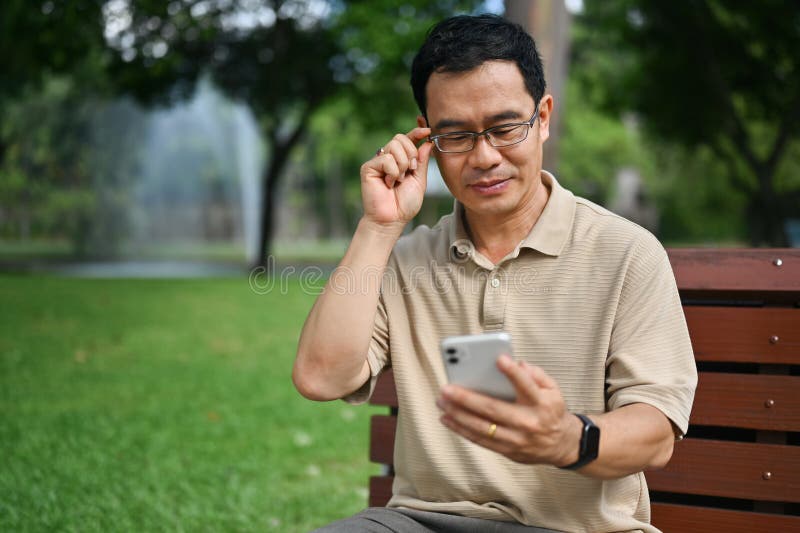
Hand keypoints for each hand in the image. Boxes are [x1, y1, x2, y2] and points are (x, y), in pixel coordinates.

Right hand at [360, 127, 432, 228]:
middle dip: (411, 153)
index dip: (417, 132)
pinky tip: (388, 183)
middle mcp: (388, 158)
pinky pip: (386, 158)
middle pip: (400, 138)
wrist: (392, 219)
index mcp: (401, 160)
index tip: (427, 130)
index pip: (408, 139)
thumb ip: (421, 161)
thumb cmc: (404, 204)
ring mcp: (377, 162)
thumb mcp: (419, 180)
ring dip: (402, 165)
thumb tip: (427, 142)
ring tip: (398, 180)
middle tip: (410, 170)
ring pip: (394, 146)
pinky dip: (392, 172)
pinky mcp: (368, 167)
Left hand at [436, 355, 580, 465]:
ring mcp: (517, 439)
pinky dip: (462, 430)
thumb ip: (537, 374)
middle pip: (494, 409)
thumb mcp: (553, 389)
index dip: (513, 372)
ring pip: (482, 427)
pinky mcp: (508, 450)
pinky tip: (447, 418)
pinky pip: (481, 440)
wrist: (561, 445)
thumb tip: (519, 364)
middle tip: (446, 388)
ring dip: (458, 415)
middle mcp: (528, 422)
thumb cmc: (550, 410)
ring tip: (441, 402)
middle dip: (467, 398)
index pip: (526, 385)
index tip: (499, 358)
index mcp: (541, 403)